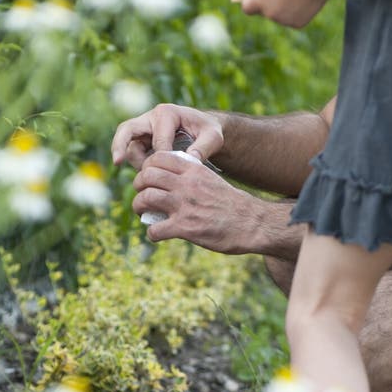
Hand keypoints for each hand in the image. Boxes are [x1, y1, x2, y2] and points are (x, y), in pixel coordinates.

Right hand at [111, 104, 223, 168]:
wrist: (203, 129)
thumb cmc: (208, 131)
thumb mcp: (213, 137)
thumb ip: (204, 148)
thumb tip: (190, 160)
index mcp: (167, 113)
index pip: (158, 141)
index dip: (164, 160)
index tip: (173, 173)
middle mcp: (151, 117)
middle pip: (127, 129)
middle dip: (120, 145)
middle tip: (117, 162)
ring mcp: (144, 129)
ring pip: (129, 145)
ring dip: (136, 162)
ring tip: (152, 175)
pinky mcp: (141, 139)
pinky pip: (132, 151)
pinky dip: (137, 164)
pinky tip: (148, 175)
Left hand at [132, 151, 258, 252]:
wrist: (252, 223)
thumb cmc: (232, 204)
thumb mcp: (211, 180)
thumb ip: (191, 177)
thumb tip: (171, 181)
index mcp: (193, 169)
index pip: (159, 157)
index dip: (147, 167)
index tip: (149, 178)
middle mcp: (186, 184)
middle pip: (147, 176)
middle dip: (138, 186)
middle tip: (142, 195)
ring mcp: (184, 205)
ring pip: (145, 198)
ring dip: (139, 207)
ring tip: (143, 213)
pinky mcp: (185, 227)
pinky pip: (155, 229)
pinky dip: (152, 234)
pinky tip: (157, 234)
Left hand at [241, 0, 327, 28]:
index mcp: (259, 0)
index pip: (247, 8)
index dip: (251, 1)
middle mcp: (268, 14)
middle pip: (264, 12)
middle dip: (269, 2)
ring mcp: (282, 21)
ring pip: (279, 16)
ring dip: (283, 7)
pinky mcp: (296, 24)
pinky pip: (292, 18)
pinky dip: (296, 11)